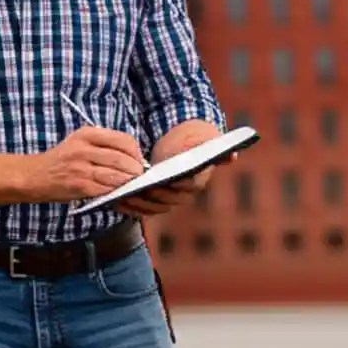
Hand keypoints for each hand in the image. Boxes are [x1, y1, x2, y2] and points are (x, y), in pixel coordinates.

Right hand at [29, 126, 146, 202]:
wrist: (35, 176)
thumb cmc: (62, 161)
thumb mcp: (79, 143)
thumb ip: (103, 146)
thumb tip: (133, 158)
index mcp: (87, 134)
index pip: (124, 140)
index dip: (136, 153)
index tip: (138, 161)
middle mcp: (84, 148)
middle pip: (122, 158)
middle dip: (136, 170)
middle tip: (138, 177)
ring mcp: (81, 167)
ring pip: (117, 175)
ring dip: (128, 183)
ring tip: (131, 186)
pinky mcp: (79, 185)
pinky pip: (106, 189)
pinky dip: (116, 193)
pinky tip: (117, 193)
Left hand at [117, 120, 232, 217]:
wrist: (181, 142)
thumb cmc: (191, 139)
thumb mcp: (203, 139)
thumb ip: (216, 147)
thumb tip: (232, 156)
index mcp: (196, 181)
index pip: (186, 186)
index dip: (171, 185)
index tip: (157, 182)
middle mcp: (183, 195)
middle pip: (166, 200)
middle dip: (151, 196)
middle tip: (135, 191)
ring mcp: (167, 201)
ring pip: (152, 208)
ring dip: (137, 204)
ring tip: (122, 196)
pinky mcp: (151, 202)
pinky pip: (140, 209)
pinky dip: (129, 207)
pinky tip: (115, 201)